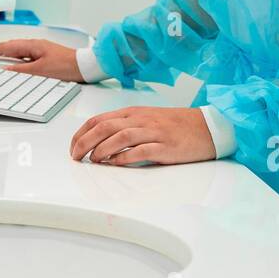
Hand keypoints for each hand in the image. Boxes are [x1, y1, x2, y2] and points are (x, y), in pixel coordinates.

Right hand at [0, 39, 82, 81]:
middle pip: (7, 48)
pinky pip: (22, 57)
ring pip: (14, 52)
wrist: (85, 66)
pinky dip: (12, 61)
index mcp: (32, 45)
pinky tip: (10, 68)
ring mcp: (38, 50)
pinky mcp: (42, 57)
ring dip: (1, 57)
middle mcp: (34, 45)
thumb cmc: (68, 65)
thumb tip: (5, 70)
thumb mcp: (41, 70)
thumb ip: (22, 70)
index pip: (4, 47)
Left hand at [70, 106, 215, 165]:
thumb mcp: (145, 120)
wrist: (206, 127)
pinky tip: (116, 164)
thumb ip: (123, 127)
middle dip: (85, 142)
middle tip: (76, 157)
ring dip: (102, 149)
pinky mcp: (165, 146)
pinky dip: (125, 157)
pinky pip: (141, 150)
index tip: (72, 148)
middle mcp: (140, 120)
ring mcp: (153, 132)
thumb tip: (98, 141)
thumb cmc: (174, 125)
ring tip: (93, 161)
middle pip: (104, 127)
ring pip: (120, 136)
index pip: (98, 120)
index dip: (81, 134)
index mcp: (132, 113)